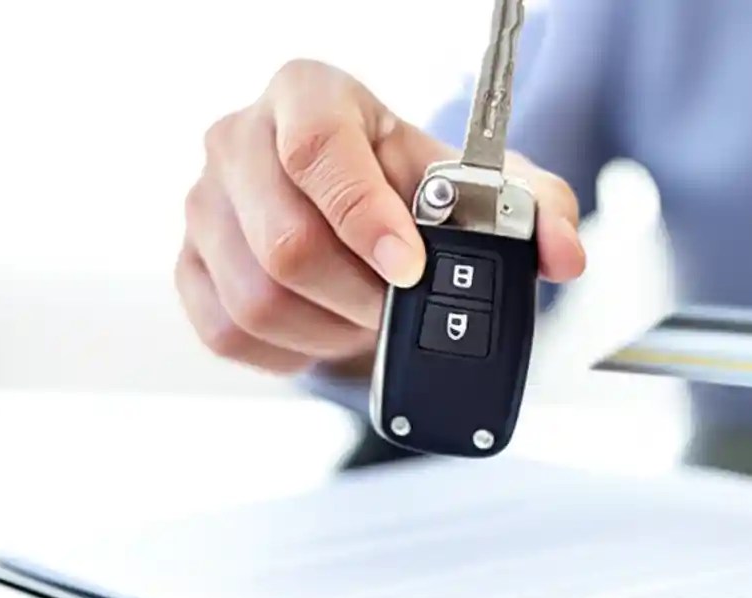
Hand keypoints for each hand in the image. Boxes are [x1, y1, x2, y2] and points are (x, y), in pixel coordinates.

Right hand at [176, 59, 585, 376]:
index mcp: (310, 93)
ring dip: (330, 330)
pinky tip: (327, 328)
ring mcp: (203, 203)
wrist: (368, 213)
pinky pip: (229, 332)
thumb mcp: (491, 188)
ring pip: (257, 298)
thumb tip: (563, 256)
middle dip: (360, 296)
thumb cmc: (421, 189)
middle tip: (401, 305)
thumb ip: (541, 210)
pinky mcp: (188, 263)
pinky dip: (292, 350)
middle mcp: (240, 137)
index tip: (411, 268)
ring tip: (369, 316)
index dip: (365, 218)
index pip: (316, 150)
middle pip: (284, 243)